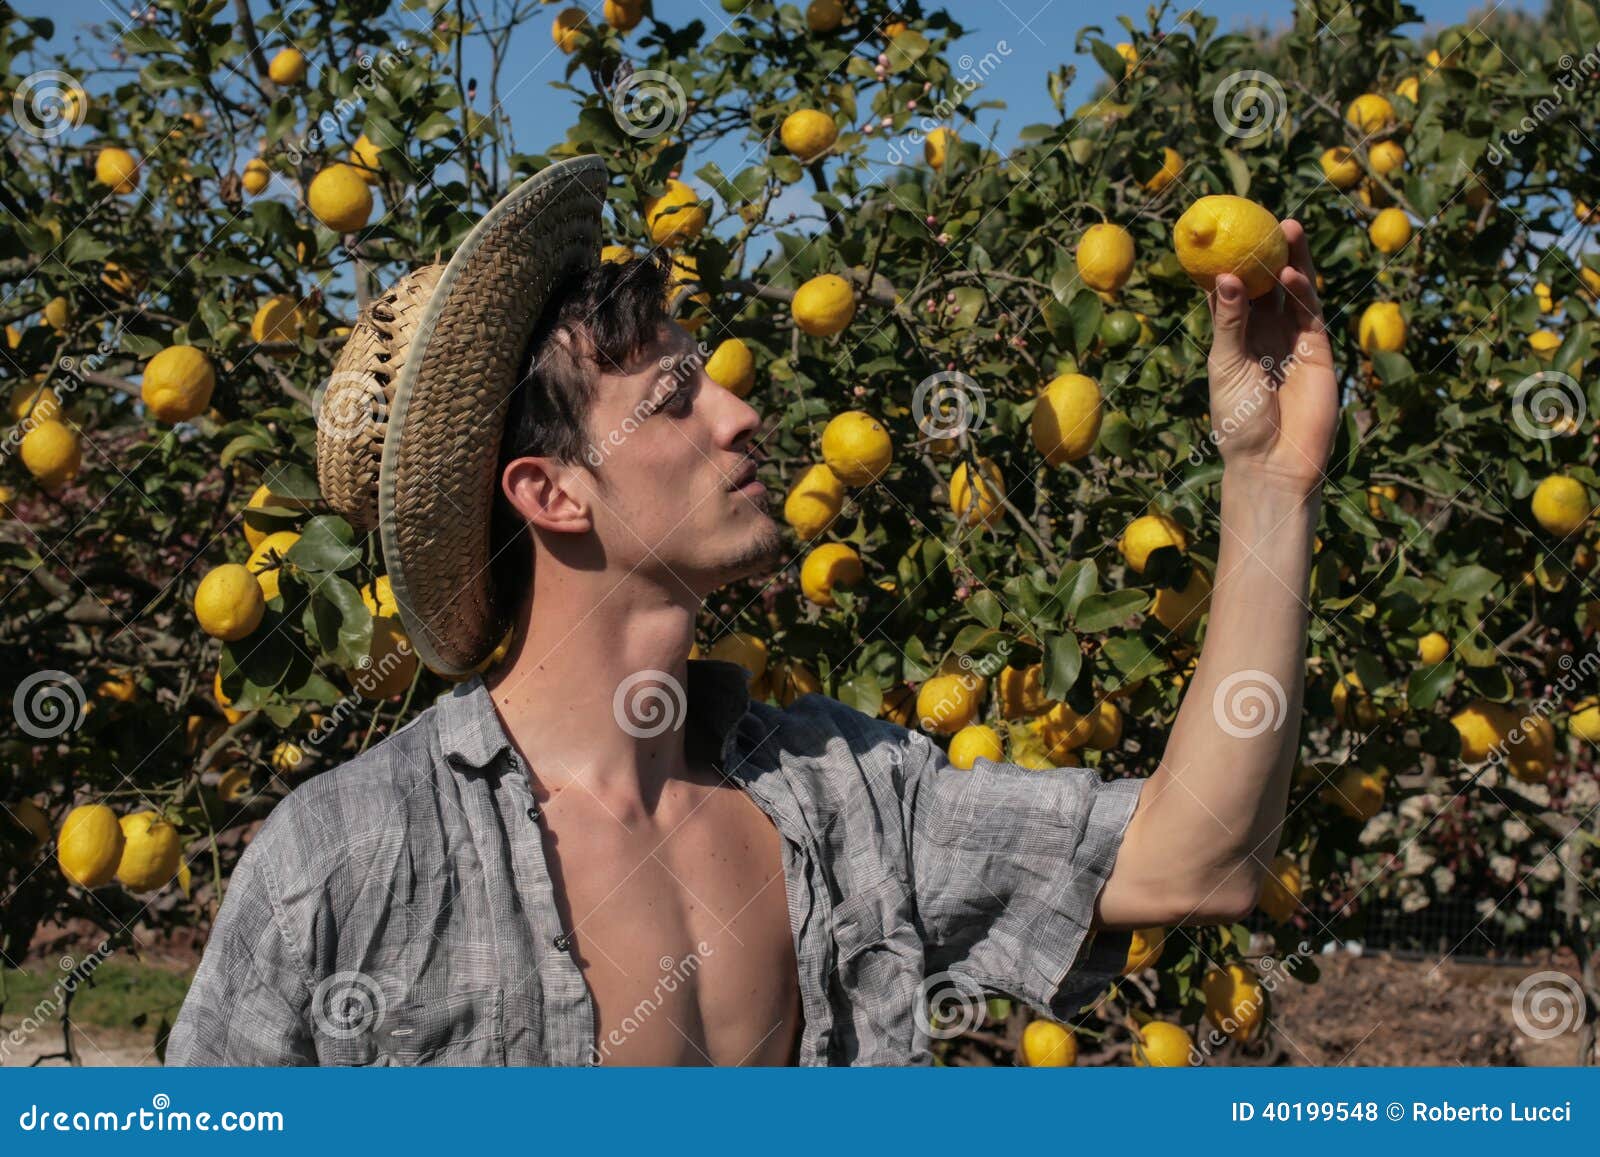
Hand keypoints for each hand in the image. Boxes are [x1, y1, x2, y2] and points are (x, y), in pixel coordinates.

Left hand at [1205, 219, 1337, 494]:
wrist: (1274, 460)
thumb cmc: (1238, 419)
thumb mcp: (1226, 366)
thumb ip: (1229, 322)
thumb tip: (1227, 276)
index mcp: (1233, 338)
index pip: (1231, 293)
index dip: (1229, 263)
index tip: (1224, 229)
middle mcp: (1262, 334)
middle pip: (1266, 284)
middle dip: (1266, 252)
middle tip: (1265, 217)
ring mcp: (1291, 340)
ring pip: (1292, 292)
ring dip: (1291, 261)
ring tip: (1287, 228)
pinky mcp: (1317, 350)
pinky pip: (1311, 314)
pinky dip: (1304, 291)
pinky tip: (1293, 271)